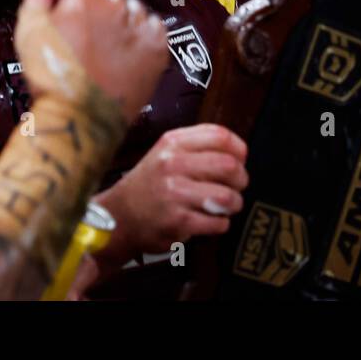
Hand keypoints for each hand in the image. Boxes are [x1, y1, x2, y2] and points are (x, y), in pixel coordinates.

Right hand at [14, 0, 167, 110]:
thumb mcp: (28, 33)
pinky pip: (154, 28)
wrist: (80, 118)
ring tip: (109, 49)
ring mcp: (138, 26)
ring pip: (135, 9)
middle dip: (102, 1)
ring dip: (124, 20)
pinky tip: (129, 52)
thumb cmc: (48, 76)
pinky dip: (144, 35)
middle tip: (90, 30)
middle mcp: (113, 6)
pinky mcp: (158, 48)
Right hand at [98, 124, 247, 254]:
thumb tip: (239, 152)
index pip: (220, 136)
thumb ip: (198, 146)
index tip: (241, 159)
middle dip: (241, 179)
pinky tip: (212, 221)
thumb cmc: (150, 183)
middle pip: (229, 165)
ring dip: (234, 204)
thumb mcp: (166, 153)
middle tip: (237, 186)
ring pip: (227, 196)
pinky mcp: (177, 221)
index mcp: (174, 143)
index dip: (239, 149)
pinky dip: (221, 224)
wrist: (119, 217)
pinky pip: (217, 222)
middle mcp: (173, 164)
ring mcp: (174, 193)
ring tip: (227, 206)